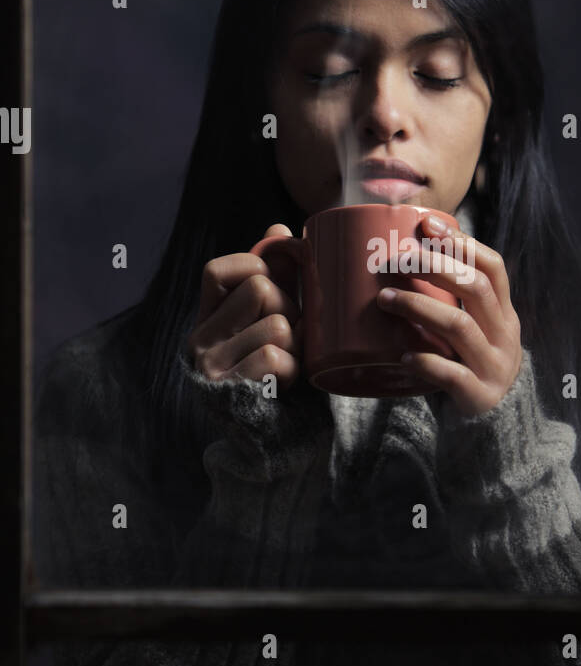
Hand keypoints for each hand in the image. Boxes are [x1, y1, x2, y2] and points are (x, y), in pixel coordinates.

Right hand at [186, 223, 302, 386]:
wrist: (278, 437)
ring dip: (297, 344)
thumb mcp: (274, 320)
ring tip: (289, 363)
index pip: (218, 269)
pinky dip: (292, 369)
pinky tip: (284, 383)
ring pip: (277, 323)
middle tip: (290, 338)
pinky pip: (275, 357)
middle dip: (290, 309)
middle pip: (261, 289)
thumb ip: (276, 277)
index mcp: (207, 317)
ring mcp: (210, 366)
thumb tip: (280, 229)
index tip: (275, 287)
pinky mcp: (229, 391)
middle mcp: (199, 340)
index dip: (256, 267)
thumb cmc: (279, 371)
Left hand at [376, 213, 522, 416]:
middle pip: (475, 288)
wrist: (495, 425)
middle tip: (394, 261)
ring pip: (460, 327)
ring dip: (419, 307)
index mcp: (505, 314)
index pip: (493, 267)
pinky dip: (425, 361)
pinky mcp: (479, 396)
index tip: (427, 225)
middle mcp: (506, 336)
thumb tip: (406, 254)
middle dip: (433, 267)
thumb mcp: (476, 331)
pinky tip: (401, 356)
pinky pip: (452, 374)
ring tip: (384, 299)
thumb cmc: (471, 366)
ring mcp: (495, 366)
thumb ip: (455, 303)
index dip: (462, 243)